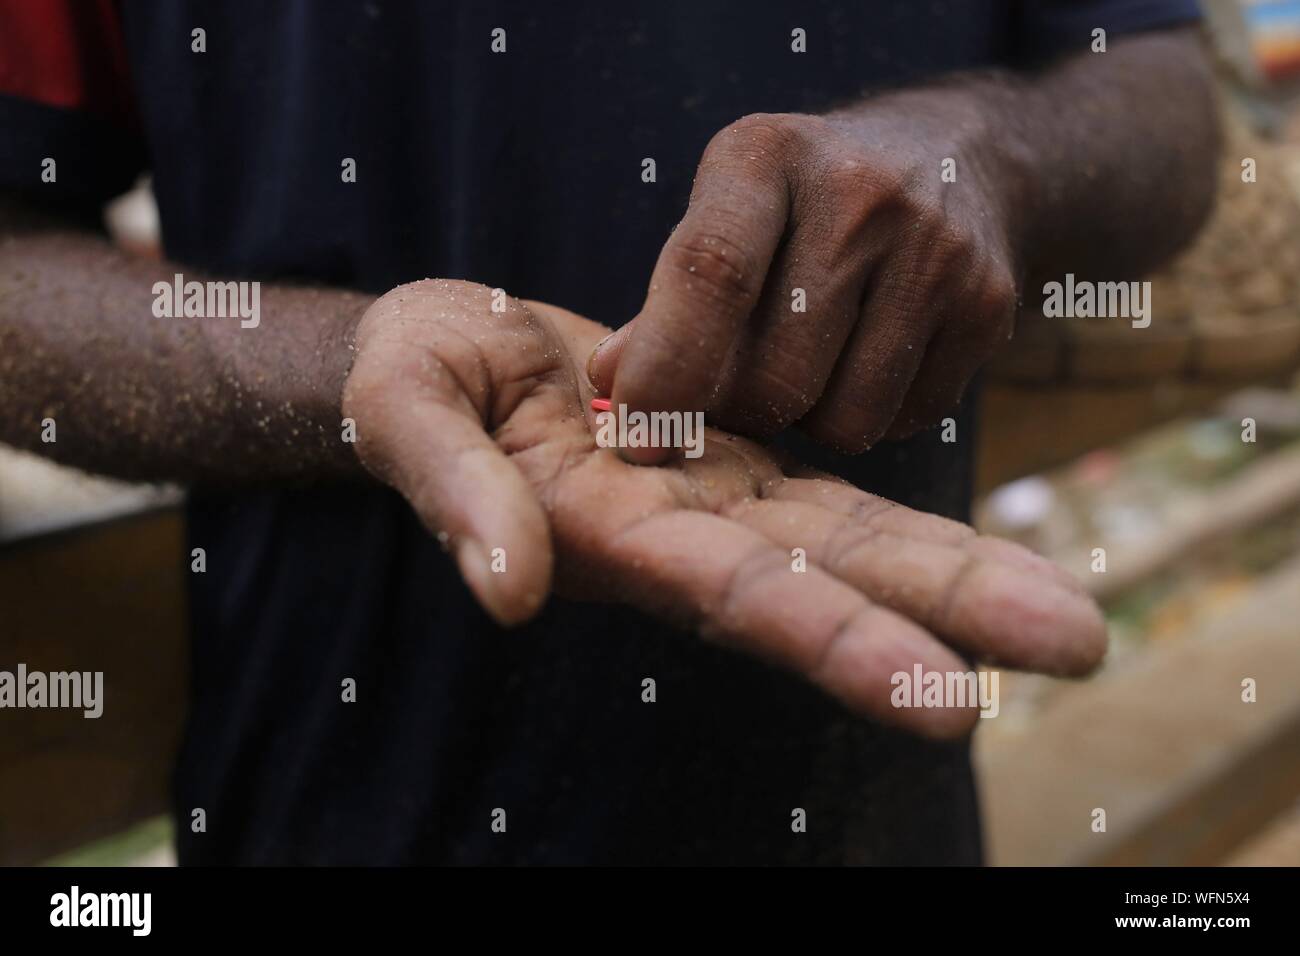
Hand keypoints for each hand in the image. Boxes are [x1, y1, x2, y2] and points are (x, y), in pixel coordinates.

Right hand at [342, 280, 1102, 736]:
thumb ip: (454, 493)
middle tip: (1080, 644)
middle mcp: (681, 539)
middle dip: (947, 617)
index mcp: (608, 537)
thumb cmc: (412, 376)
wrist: (449, 347)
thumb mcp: (406, 412)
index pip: (736, 595)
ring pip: (850, 544)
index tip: (947, 693)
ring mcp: (716, 502)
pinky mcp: (734, 461)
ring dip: (959, 581)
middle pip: (829, 583)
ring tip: (1071, 620)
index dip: (836, 640)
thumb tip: (511, 589)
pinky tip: (993, 557)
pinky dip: (910, 528)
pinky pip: (835, 494)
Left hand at [588, 106, 1019, 460]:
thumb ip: (667, 302)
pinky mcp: (990, 304)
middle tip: (733, 392)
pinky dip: (870, 416)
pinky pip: (903, 421)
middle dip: (738, 414)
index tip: (638, 439)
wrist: (956, 155)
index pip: (709, 274)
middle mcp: (860, 193)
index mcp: (766, 156)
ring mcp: (936, 249)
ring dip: (808, 421)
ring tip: (806, 365)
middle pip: (774, 377)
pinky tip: (867, 359)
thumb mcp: (727, 213)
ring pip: (843, 419)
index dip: (666, 372)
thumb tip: (614, 388)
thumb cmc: (804, 203)